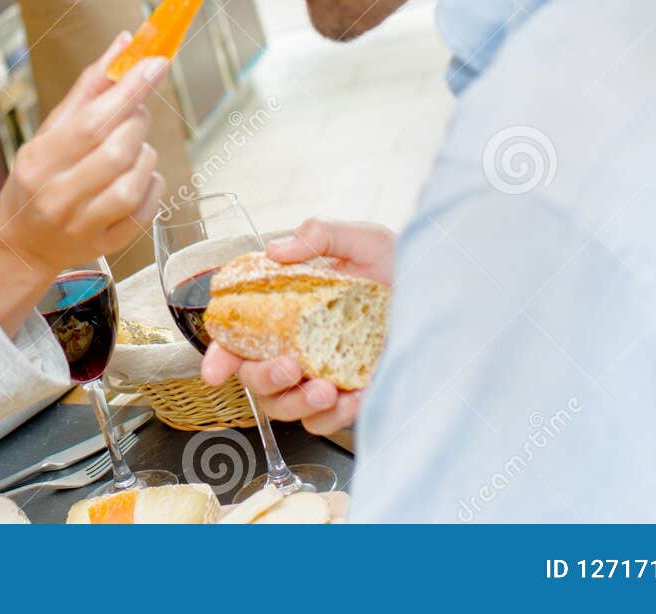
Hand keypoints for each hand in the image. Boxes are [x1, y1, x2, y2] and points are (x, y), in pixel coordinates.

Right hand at [0, 32, 168, 278]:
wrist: (22, 243)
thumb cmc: (39, 176)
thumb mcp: (51, 131)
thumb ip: (89, 88)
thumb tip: (125, 43)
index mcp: (39, 160)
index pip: (92, 122)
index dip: (129, 91)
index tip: (156, 63)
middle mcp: (57, 196)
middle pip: (117, 151)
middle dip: (137, 123)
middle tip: (133, 114)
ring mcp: (82, 226)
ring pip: (135, 180)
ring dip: (145, 155)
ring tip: (132, 148)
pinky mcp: (106, 246)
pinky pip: (146, 210)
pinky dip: (152, 185)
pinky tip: (138, 176)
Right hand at [199, 219, 394, 435]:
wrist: (440, 293)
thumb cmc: (397, 265)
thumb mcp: (360, 239)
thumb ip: (318, 234)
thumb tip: (276, 250)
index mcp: (284, 309)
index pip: (238, 337)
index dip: (220, 356)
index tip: (215, 372)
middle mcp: (295, 345)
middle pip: (255, 379)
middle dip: (264, 380)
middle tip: (292, 367)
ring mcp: (319, 373)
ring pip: (284, 407)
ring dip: (297, 403)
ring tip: (328, 389)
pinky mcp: (347, 396)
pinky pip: (324, 422)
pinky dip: (333, 418)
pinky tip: (353, 398)